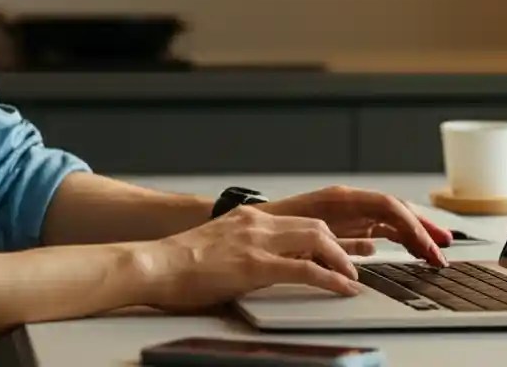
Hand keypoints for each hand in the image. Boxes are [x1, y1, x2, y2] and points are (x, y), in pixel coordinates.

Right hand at [139, 206, 370, 311]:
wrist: (153, 265)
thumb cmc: (177, 265)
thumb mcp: (218, 248)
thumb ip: (243, 251)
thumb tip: (261, 270)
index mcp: (248, 219)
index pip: (298, 221)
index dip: (326, 235)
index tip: (344, 247)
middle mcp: (256, 223)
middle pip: (315, 225)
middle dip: (341, 244)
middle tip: (353, 265)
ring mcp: (256, 242)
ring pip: (317, 239)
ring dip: (341, 259)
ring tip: (352, 278)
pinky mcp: (254, 265)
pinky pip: (305, 268)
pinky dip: (330, 278)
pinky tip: (343, 288)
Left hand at [259, 185, 452, 264]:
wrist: (247, 228)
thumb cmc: (269, 225)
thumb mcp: (302, 229)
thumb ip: (333, 238)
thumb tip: (367, 250)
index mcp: (340, 198)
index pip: (389, 206)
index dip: (413, 224)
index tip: (430, 245)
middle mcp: (347, 203)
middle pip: (395, 212)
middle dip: (423, 229)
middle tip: (443, 251)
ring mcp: (345, 215)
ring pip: (389, 222)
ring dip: (413, 236)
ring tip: (432, 254)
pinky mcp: (341, 228)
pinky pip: (374, 231)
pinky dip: (393, 240)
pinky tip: (405, 251)